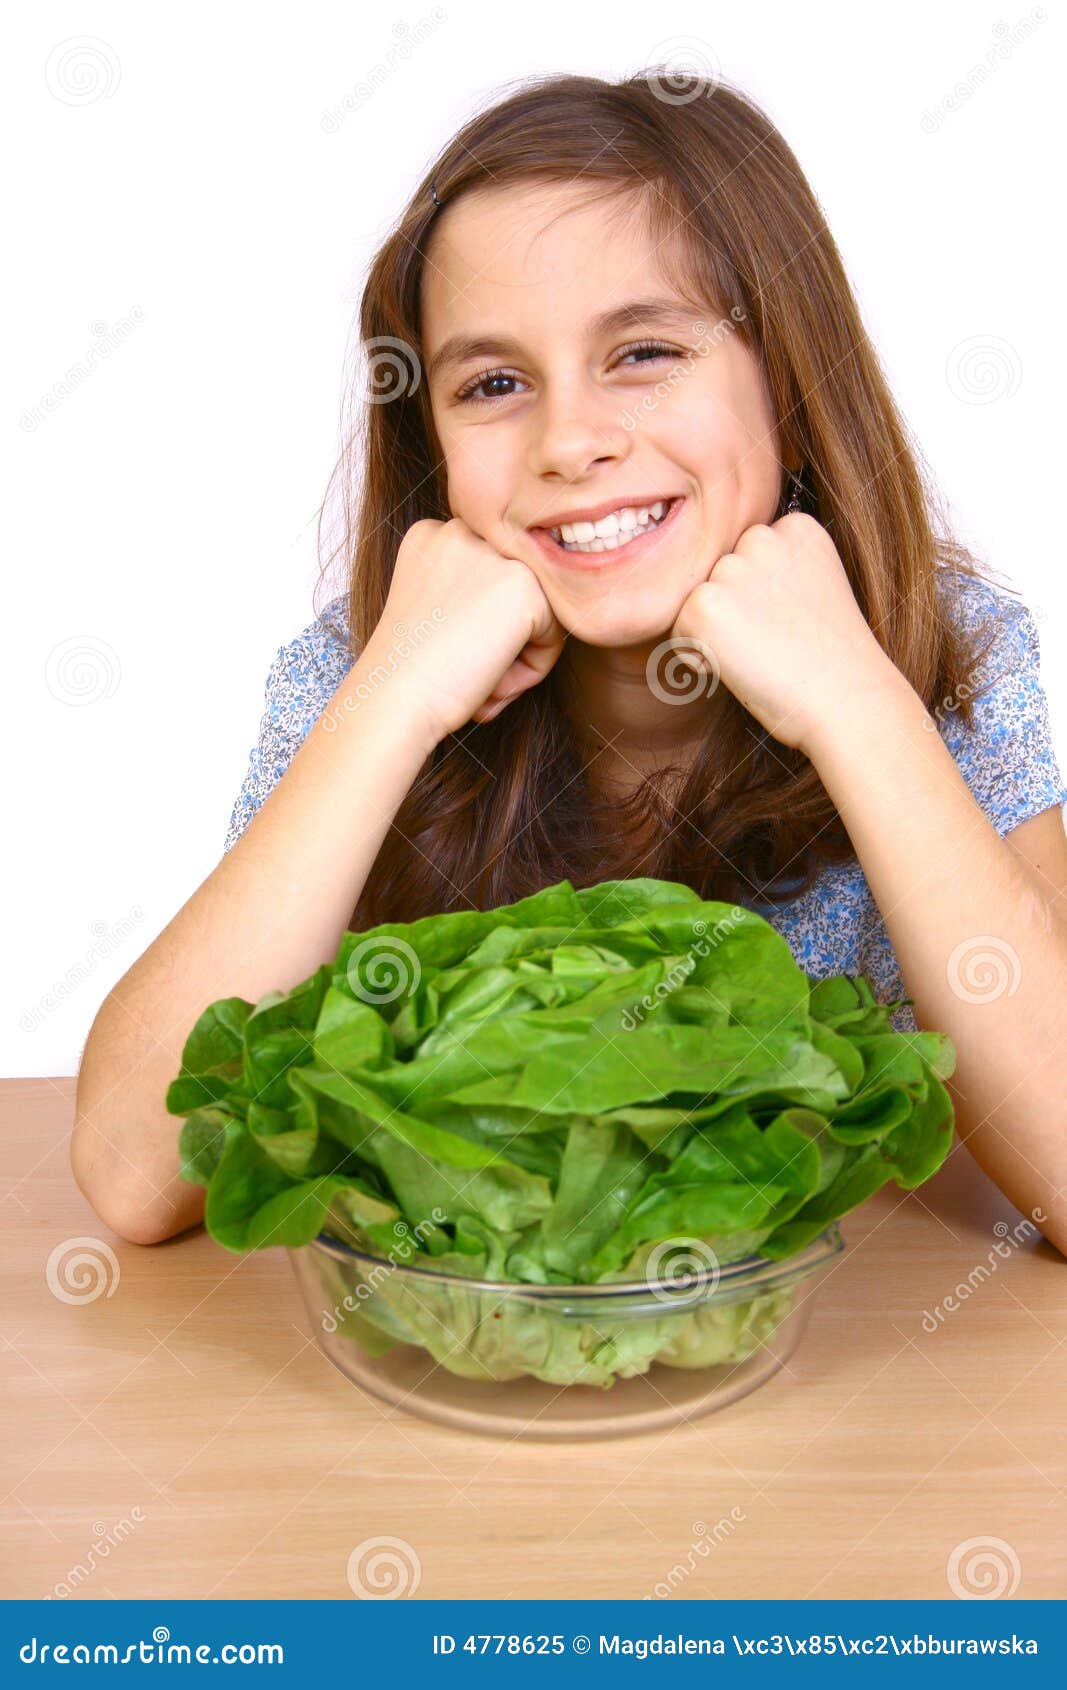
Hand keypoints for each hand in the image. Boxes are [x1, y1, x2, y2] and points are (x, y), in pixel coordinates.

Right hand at [372, 517, 567, 744]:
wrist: (393, 698)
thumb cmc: (406, 675)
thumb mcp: (430, 615)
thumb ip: (469, 597)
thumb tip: (518, 611)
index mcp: (430, 535)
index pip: (488, 577)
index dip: (477, 627)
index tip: (452, 659)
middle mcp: (461, 531)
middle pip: (513, 591)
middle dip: (500, 639)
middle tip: (469, 677)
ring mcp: (493, 553)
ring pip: (538, 611)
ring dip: (517, 656)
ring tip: (481, 684)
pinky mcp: (525, 584)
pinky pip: (554, 634)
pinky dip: (532, 670)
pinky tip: (492, 683)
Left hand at [665, 512, 899, 754]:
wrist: (848, 700)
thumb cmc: (833, 660)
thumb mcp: (814, 590)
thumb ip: (773, 570)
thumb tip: (722, 581)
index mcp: (795, 527)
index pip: (747, 556)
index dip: (762, 599)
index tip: (794, 623)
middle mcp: (761, 536)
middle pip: (718, 575)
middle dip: (735, 612)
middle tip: (778, 644)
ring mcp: (731, 567)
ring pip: (697, 602)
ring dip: (716, 634)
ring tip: (764, 655)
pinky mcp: (705, 604)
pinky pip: (679, 631)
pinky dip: (701, 659)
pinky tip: (745, 667)